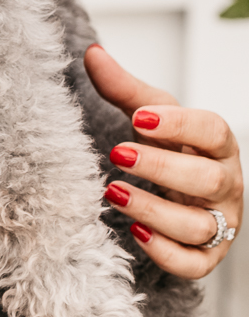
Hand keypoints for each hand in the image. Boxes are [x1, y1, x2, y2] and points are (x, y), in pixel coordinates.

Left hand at [85, 43, 243, 278]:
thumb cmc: (170, 149)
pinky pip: (193, 263)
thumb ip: (124, 89)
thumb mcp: (149, 116)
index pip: (214, 130)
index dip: (180, 124)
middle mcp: (226, 184)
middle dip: (162, 167)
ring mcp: (220, 223)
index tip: (138, 117)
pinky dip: (165, 252)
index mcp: (218, 145)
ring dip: (154, 210)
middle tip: (116, 153)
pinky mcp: (206, 257)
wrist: (177, 193)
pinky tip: (134, 233)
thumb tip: (91, 52)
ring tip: (112, 192)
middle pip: (207, 178)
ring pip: (198, 225)